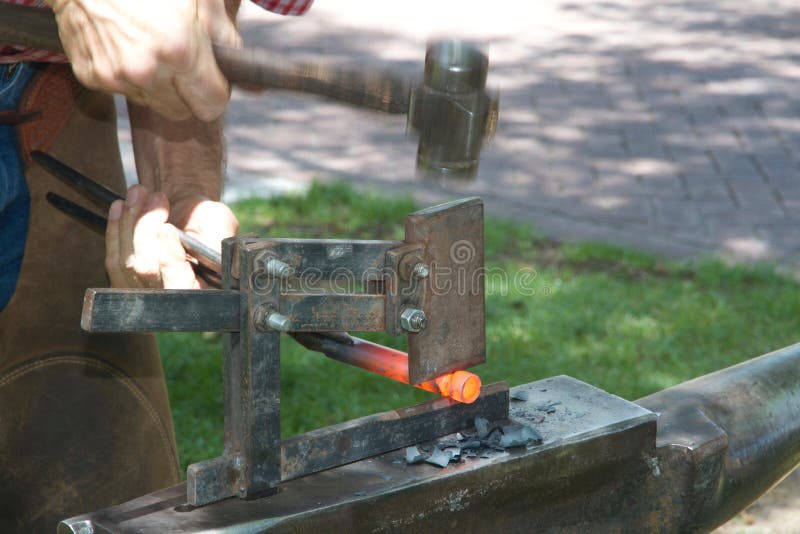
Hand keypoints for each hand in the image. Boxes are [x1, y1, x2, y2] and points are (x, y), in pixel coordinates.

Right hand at [48, 0, 240, 120]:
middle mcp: (147, 71)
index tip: (213, 78)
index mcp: (179, 50)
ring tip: (151, 45)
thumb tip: (240, 64)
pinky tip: (125, 44)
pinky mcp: (92, 77)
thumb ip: (224, 32)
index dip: (217, 91)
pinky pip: (124, 90)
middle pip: (183, 111)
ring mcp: (116, 77)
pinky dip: (129, 75)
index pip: (212, 106)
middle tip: (182, 62)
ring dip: (158, 84)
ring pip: (153, 103)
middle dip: (188, 92)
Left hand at [105, 185, 237, 288]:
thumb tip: (205, 250)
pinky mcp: (127, 280)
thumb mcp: (220, 222)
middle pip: (149, 272)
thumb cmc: (206, 218)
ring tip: (140, 193)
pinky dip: (115, 229)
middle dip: (146, 230)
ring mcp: (148, 290)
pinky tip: (121, 207)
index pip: (182, 286)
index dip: (171, 260)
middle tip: (157, 198)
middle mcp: (175, 294)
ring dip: (130, 223)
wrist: (184, 213)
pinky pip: (114, 259)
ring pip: (129, 263)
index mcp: (204, 287)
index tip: (166, 229)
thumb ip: (216, 237)